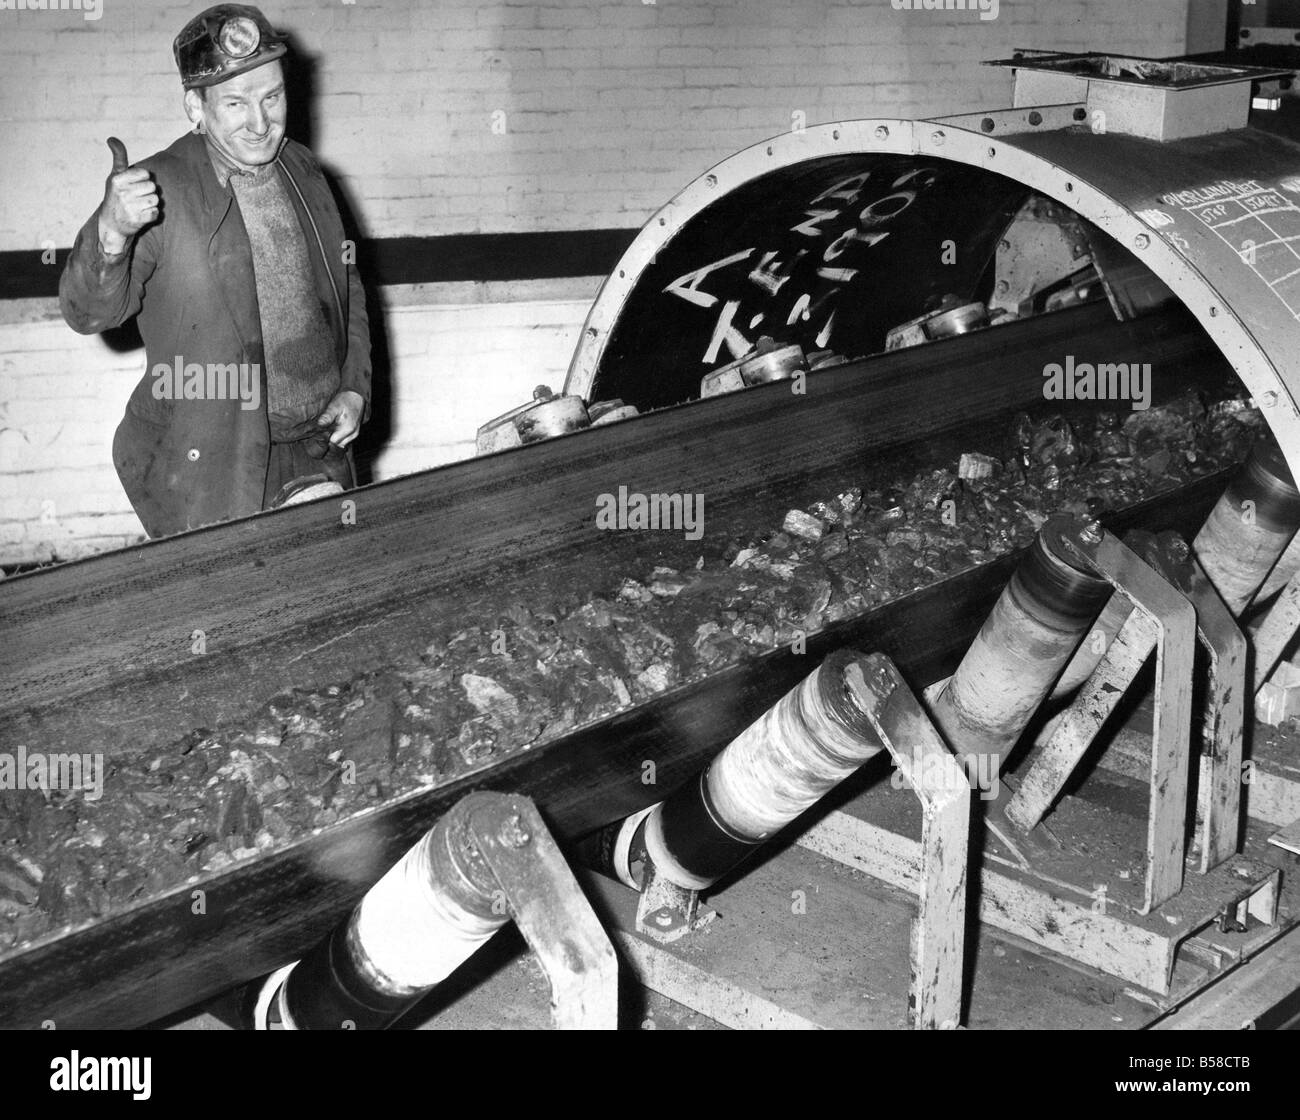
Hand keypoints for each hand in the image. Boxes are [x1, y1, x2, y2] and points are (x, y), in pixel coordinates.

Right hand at [97, 138, 159, 253]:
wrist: (111, 224)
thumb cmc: (115, 195)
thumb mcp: (115, 175)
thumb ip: (119, 157)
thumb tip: (111, 138)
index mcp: (117, 180)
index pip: (146, 174)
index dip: (144, 179)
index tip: (134, 185)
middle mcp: (122, 193)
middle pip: (153, 187)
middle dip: (148, 192)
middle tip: (137, 197)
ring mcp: (129, 207)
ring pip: (156, 200)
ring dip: (151, 203)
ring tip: (139, 206)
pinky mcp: (138, 220)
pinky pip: (156, 213)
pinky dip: (152, 214)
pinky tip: (142, 215)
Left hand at [316, 389, 364, 448]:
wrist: (356, 397)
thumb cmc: (345, 400)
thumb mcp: (334, 406)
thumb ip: (327, 416)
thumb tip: (320, 424)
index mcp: (348, 428)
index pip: (333, 441)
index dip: (325, 438)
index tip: (321, 432)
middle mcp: (353, 434)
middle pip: (337, 444)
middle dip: (329, 439)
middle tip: (325, 429)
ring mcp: (355, 434)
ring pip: (341, 444)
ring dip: (334, 438)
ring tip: (330, 428)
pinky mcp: (354, 434)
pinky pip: (345, 441)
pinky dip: (339, 437)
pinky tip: (335, 429)